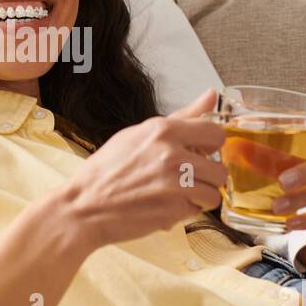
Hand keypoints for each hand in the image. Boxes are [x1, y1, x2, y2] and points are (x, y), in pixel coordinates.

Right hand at [65, 88, 226, 251]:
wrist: (84, 206)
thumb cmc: (107, 170)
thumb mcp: (140, 133)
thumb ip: (182, 116)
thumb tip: (212, 95)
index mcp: (164, 131)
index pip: (216, 133)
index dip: (211, 146)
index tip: (201, 152)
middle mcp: (172, 155)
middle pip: (220, 168)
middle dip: (207, 175)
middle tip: (186, 177)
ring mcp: (175, 185)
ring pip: (214, 192)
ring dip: (199, 195)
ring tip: (176, 193)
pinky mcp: (173, 211)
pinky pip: (198, 211)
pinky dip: (185, 211)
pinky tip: (165, 205)